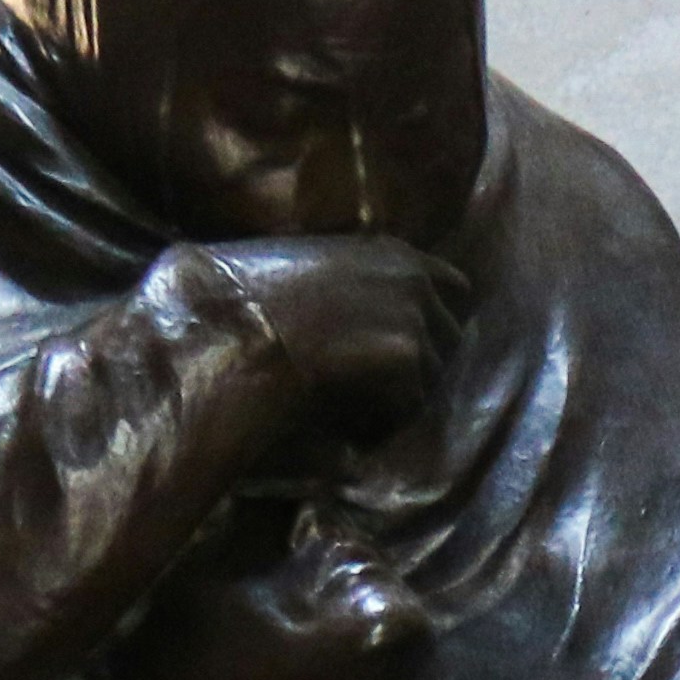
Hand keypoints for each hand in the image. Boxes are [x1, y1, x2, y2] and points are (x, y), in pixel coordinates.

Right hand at [163, 234, 462, 439]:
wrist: (224, 330)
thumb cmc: (237, 297)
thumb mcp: (302, 265)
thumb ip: (345, 279)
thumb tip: (349, 306)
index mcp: (394, 254)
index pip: (455, 289)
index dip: (434, 322)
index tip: (407, 348)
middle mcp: (417, 283)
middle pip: (451, 340)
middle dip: (420, 366)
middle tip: (370, 387)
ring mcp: (418, 323)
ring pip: (430, 382)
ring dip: (396, 399)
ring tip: (343, 403)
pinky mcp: (409, 366)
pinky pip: (405, 414)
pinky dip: (377, 426)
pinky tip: (335, 420)